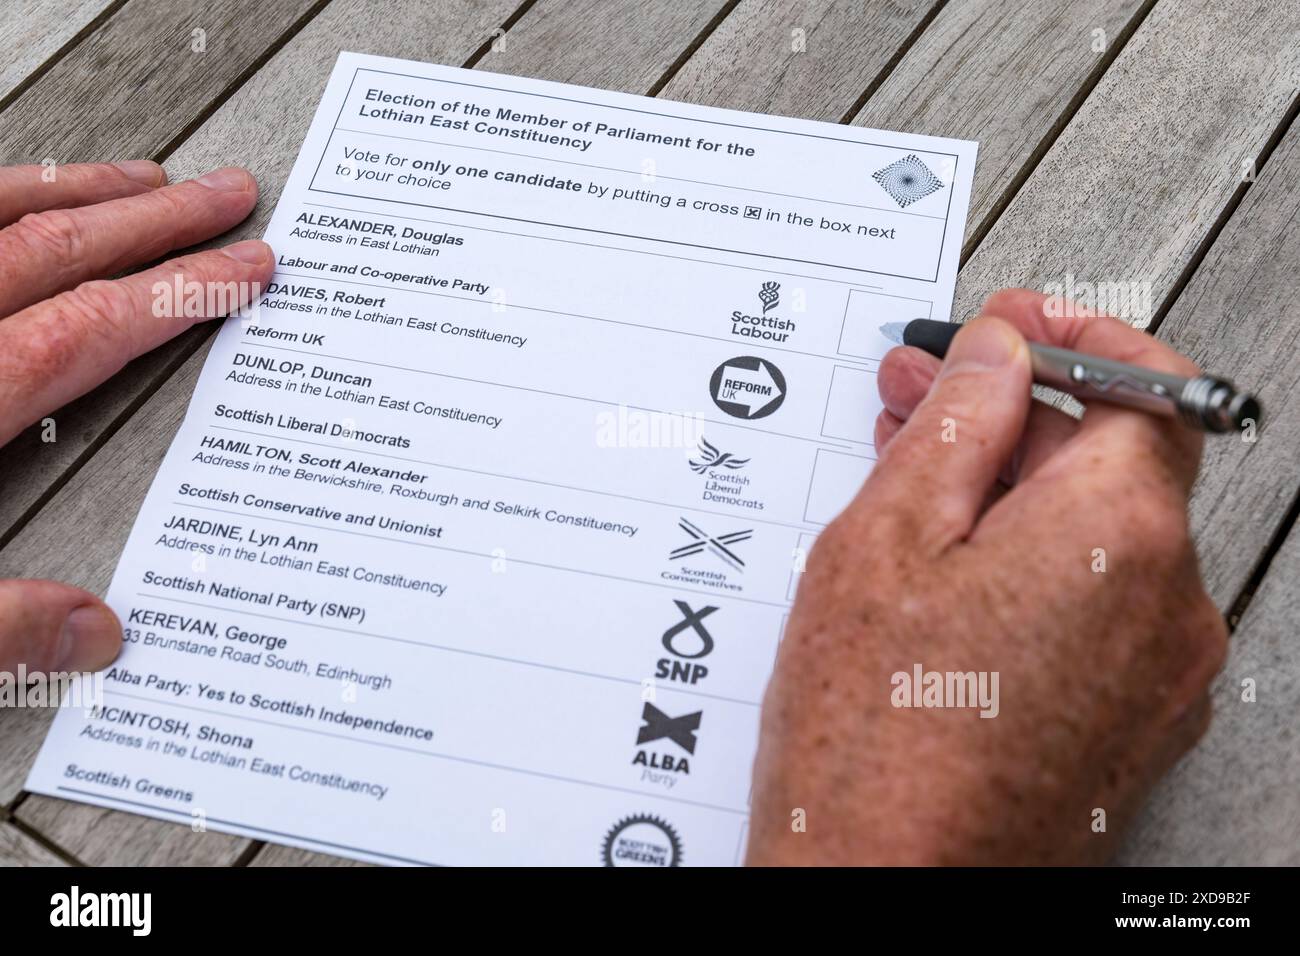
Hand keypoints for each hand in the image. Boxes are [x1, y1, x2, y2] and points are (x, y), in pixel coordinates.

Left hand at [0, 161, 272, 678]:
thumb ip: (2, 624)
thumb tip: (96, 635)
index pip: (89, 326)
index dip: (178, 293)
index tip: (245, 267)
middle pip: (52, 251)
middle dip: (154, 220)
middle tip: (225, 194)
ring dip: (74, 195)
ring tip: (140, 179)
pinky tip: (19, 207)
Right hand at [746, 288, 1226, 864]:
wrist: (884, 888)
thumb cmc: (874, 738)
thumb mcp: (886, 539)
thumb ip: (957, 423)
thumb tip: (999, 354)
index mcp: (1122, 533)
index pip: (1145, 382)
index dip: (1069, 337)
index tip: (1008, 327)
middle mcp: (1170, 604)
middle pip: (1113, 462)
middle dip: (1015, 418)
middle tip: (921, 401)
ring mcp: (1159, 674)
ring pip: (1096, 538)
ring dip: (1014, 495)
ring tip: (913, 489)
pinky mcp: (1130, 724)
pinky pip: (1094, 609)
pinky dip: (1032, 569)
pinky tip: (948, 572)